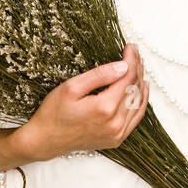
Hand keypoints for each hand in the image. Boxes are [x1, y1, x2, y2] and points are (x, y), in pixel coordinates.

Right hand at [17, 42, 148, 162]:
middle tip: (135, 52)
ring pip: (138, 102)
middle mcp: (115, 123)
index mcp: (104, 108)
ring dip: (140, 82)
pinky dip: (141, 101)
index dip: (131, 60)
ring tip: (139, 65)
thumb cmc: (54, 112)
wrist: (45, 140)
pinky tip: (142, 89)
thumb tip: (123, 66)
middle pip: (134, 88)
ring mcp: (118, 133)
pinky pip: (136, 117)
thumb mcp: (72, 87)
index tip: (130, 46)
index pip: (127, 77)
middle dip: (137, 68)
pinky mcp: (117, 139)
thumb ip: (99, 75)